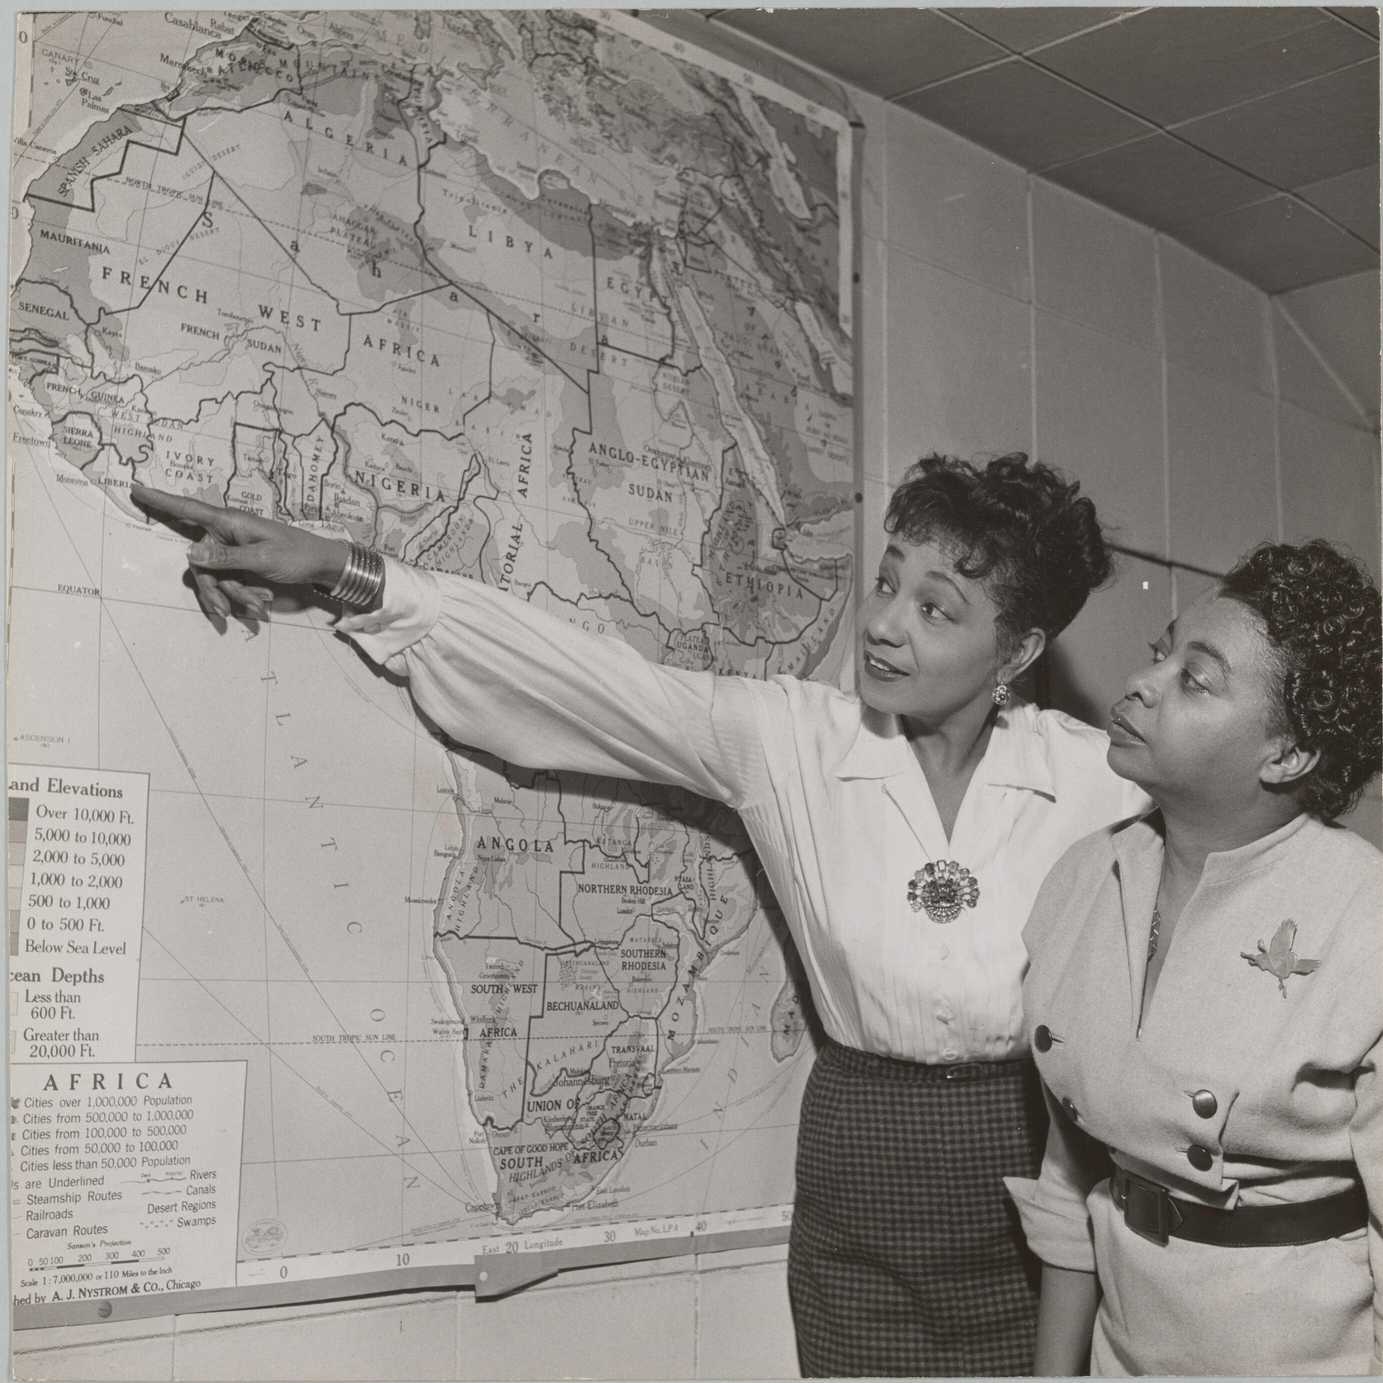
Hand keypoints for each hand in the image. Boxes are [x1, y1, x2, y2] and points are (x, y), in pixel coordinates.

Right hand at [130, 485, 348, 623]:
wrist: (323, 565)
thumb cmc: (296, 555)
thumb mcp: (262, 559)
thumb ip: (225, 558)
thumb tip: (190, 554)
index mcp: (230, 522)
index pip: (188, 509)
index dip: (160, 500)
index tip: (135, 487)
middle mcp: (227, 533)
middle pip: (201, 564)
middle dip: (218, 589)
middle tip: (228, 611)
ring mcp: (234, 550)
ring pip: (217, 578)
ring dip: (236, 595)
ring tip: (261, 604)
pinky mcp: (241, 564)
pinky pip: (230, 582)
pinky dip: (244, 595)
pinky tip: (263, 601)